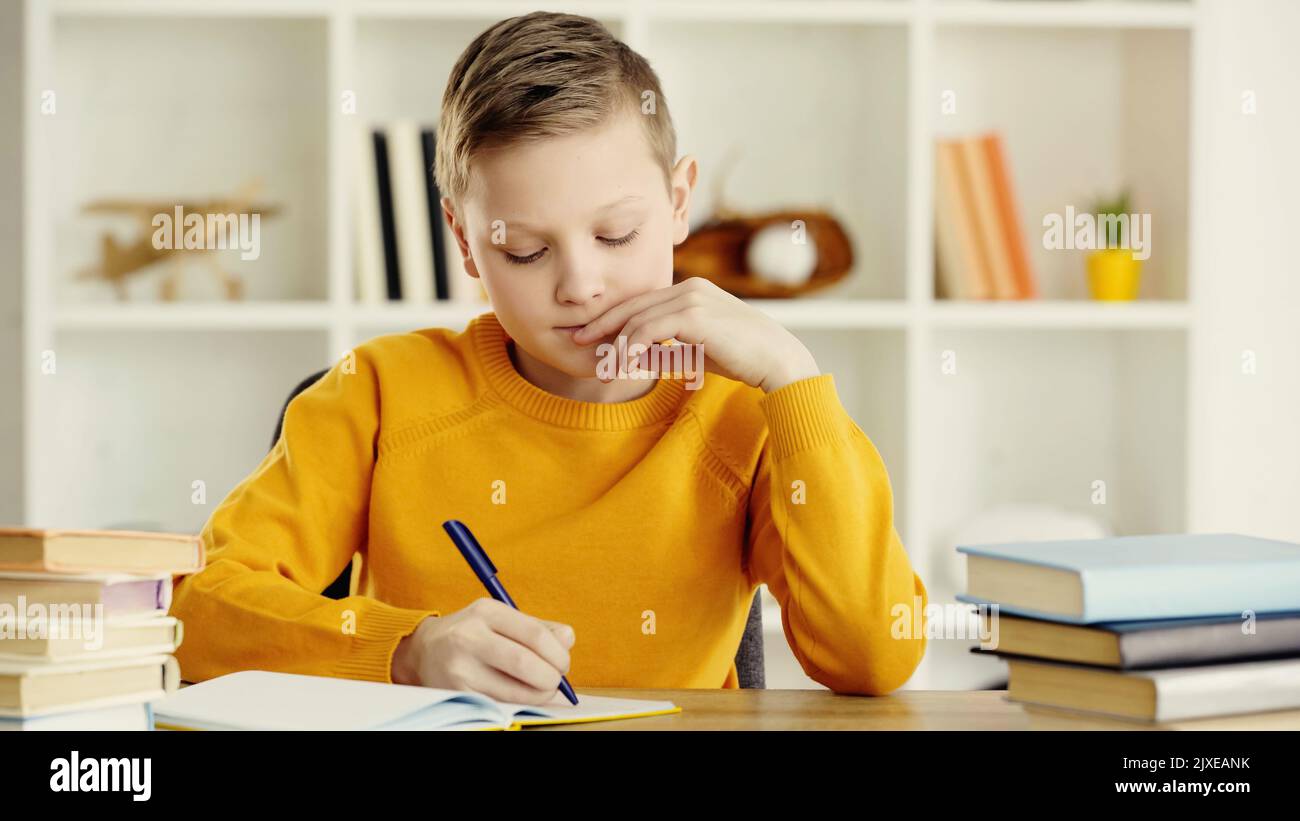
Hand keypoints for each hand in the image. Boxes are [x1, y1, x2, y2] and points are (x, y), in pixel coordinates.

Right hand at [391, 598, 574, 704]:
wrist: (425, 650)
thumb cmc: (475, 633)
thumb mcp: (503, 619)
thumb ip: (540, 628)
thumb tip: (568, 639)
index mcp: (486, 612)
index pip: (535, 635)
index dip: (558, 654)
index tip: (564, 663)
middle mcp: (469, 637)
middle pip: (525, 664)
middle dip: (551, 677)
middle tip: (555, 680)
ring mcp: (459, 667)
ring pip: (514, 691)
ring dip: (539, 696)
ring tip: (542, 690)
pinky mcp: (456, 693)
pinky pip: (500, 704)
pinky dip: (519, 704)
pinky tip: (522, 697)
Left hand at [572, 277, 819, 391]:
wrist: (776, 359)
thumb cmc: (742, 357)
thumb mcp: (694, 352)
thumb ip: (663, 351)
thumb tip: (631, 359)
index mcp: (689, 291)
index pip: (640, 302)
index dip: (611, 318)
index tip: (589, 335)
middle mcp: (688, 287)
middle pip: (632, 305)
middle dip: (601, 324)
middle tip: (576, 340)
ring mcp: (691, 298)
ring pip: (638, 319)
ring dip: (615, 345)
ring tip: (602, 368)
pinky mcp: (694, 314)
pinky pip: (650, 330)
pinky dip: (632, 348)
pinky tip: (623, 367)